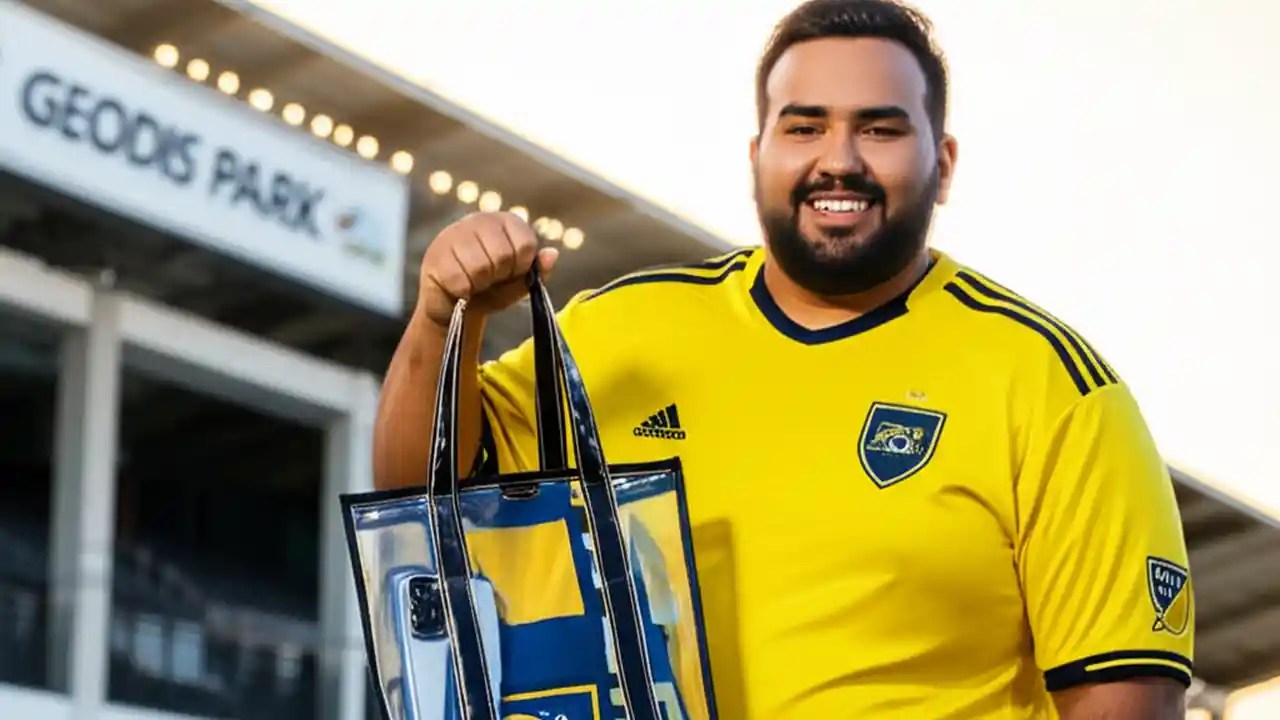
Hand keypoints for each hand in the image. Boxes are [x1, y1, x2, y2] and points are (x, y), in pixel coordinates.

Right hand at [417, 212, 558, 327]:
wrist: (454, 307)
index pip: (525, 243)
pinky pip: (459, 279)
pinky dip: (463, 291)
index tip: (510, 272)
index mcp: (503, 221)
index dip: (521, 266)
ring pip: (480, 267)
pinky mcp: (435, 254)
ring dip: (480, 284)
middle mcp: (478, 220)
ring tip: (474, 281)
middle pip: (503, 255)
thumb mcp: (518, 282)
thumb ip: (537, 270)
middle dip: (499, 276)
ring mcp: (453, 235)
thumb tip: (552, 254)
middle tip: (489, 278)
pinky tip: (459, 286)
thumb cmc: (490, 290)